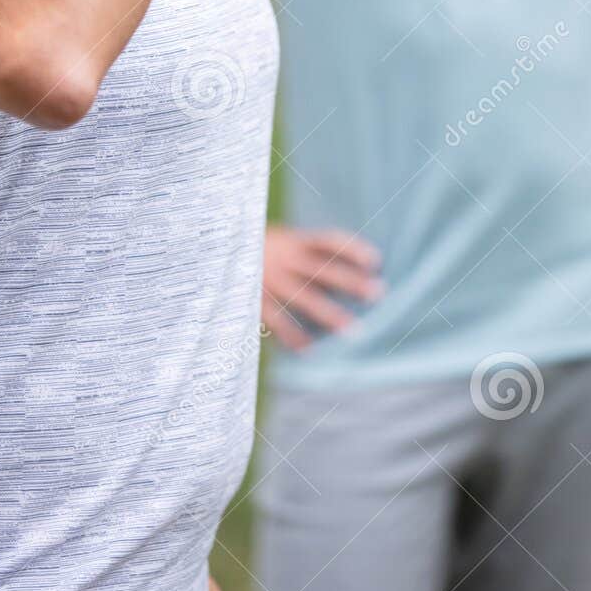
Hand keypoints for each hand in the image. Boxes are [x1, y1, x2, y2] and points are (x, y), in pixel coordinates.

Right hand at [262, 225, 383, 349]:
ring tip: (354, 331)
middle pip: (322, 270)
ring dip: (330, 316)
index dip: (351, 249)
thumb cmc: (256, 252)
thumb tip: (344, 274)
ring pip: (304, 299)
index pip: (327, 241)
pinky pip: (277, 321)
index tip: (375, 261)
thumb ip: (305, 254)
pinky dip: (292, 336)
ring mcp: (268, 280)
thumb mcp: (278, 242)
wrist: (211, 254)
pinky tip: (309, 350)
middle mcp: (282, 259)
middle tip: (378, 293)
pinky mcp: (253, 301)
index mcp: (291, 241)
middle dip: (351, 282)